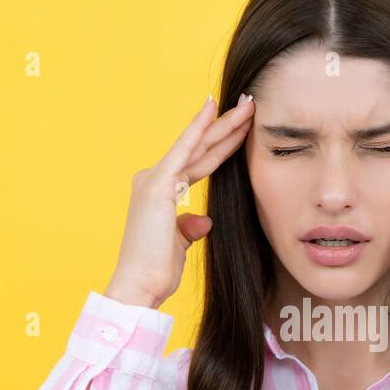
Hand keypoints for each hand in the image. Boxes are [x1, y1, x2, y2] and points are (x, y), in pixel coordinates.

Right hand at [104, 92, 254, 307]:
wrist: (139, 285)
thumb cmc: (156, 270)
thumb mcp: (179, 244)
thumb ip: (189, 226)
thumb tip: (203, 221)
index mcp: (160, 193)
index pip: (198, 163)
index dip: (220, 145)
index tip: (240, 128)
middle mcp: (154, 180)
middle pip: (200, 148)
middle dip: (226, 126)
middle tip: (250, 104)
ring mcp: (155, 180)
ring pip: (198, 145)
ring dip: (224, 124)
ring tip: (248, 105)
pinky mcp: (158, 185)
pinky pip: (184, 149)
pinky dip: (199, 128)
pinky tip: (213, 109)